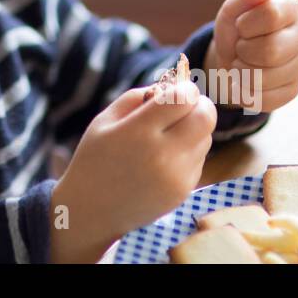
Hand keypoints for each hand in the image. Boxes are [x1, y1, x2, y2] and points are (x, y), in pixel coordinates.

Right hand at [49, 81, 215, 262]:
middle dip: (200, 104)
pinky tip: (166, 156)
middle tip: (185, 105)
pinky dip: (189, 151)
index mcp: (138, 132)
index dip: (185, 88)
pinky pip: (199, 160)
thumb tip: (170, 86)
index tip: (177, 89)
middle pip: (206, 117)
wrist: (91, 210)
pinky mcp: (183, 192)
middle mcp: (162, 155)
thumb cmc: (94, 159)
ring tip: (170, 134)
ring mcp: (176, 176)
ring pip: (206, 138)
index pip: (183, 98)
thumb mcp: (105, 120)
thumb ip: (137, 97)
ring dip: (194, 128)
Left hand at [205, 0, 297, 113]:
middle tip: (240, 46)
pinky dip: (244, 90)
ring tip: (241, 62)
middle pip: (270, 51)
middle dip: (243, 50)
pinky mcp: (293, 90)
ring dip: (240, 72)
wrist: (233, 56)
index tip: (241, 25)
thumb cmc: (237, 26)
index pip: (270, 16)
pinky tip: (244, 79)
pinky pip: (265, 98)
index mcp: (292, 9)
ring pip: (266, 78)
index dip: (245, 24)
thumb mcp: (236, 7)